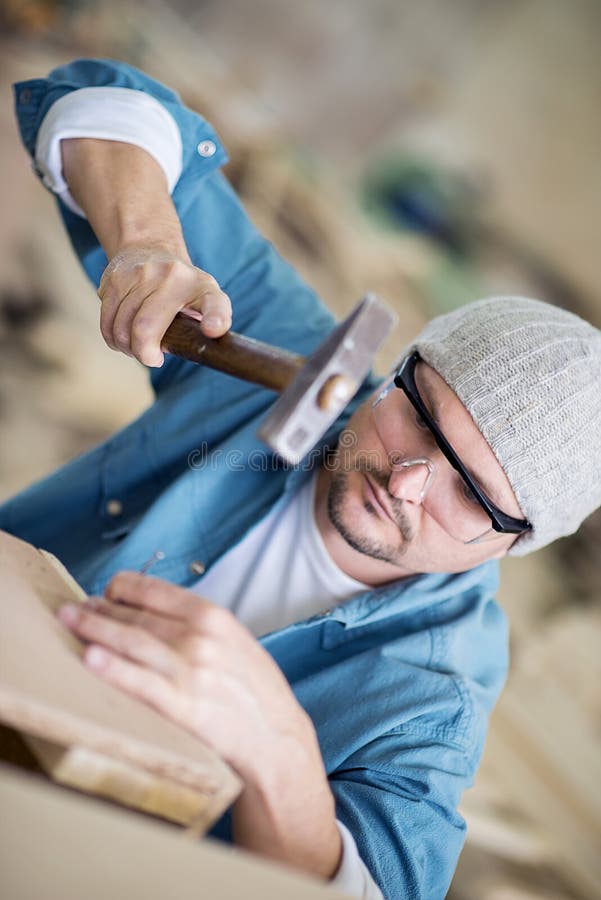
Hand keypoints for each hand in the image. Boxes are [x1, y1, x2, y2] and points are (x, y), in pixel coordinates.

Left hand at [58, 572, 313, 782]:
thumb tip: (152, 612)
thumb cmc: (254, 689)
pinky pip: (140, 683)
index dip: (122, 588)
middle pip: (137, 615)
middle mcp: (200, 637)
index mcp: (214, 616)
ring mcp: (190, 671)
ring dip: (94, 629)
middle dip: (99, 609)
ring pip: (131, 642)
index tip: (105, 592)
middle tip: (75, 609)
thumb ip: (198, 624)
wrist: (276, 737)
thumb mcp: (234, 641)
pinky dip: (113, 668)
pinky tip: (91, 658)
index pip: (155, 590)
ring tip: (70, 623)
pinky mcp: (183, 706)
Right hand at [97, 246, 231, 366]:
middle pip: (146, 327)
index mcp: (202, 288)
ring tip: (136, 346)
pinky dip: (113, 338)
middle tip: (151, 358)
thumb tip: (202, 348)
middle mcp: (173, 276)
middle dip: (144, 353)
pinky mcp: (115, 277)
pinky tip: (122, 338)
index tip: (213, 330)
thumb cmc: (182, 290)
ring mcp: (141, 273)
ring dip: (126, 347)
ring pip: (122, 328)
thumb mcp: (204, 301)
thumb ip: (208, 326)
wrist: (149, 248)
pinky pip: (107, 321)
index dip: (216, 318)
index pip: (214, 303)